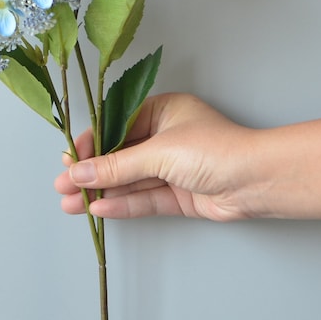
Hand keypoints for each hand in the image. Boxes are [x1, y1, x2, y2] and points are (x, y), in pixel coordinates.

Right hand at [54, 93, 260, 220]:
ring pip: (129, 180)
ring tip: (69, 203)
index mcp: (162, 111)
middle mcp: (166, 137)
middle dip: (90, 171)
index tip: (68, 159)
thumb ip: (117, 165)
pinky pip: (144, 198)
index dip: (90, 143)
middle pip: (120, 155)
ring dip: (100, 191)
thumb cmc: (216, 150)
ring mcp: (173, 167)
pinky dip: (121, 203)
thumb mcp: (159, 152)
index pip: (116, 125)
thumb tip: (80, 172)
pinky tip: (98, 208)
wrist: (258, 181)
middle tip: (62, 185)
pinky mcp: (179, 194)